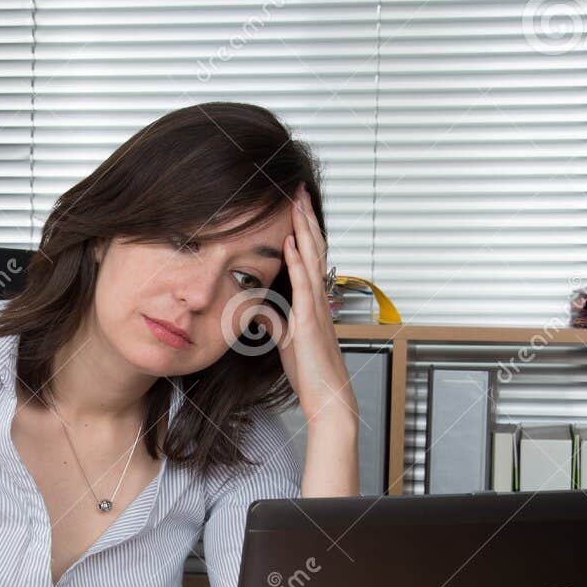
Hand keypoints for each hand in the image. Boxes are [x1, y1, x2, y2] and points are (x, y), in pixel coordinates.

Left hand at [276, 183, 355, 428]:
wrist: (327, 398)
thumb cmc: (310, 373)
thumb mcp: (285, 341)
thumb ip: (273, 321)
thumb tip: (258, 309)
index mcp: (313, 301)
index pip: (308, 256)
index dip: (303, 230)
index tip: (296, 205)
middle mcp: (318, 298)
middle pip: (313, 248)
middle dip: (305, 218)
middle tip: (299, 189)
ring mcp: (316, 307)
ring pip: (311, 259)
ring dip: (303, 229)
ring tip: (297, 201)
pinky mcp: (309, 321)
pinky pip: (304, 285)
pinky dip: (297, 261)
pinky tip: (291, 242)